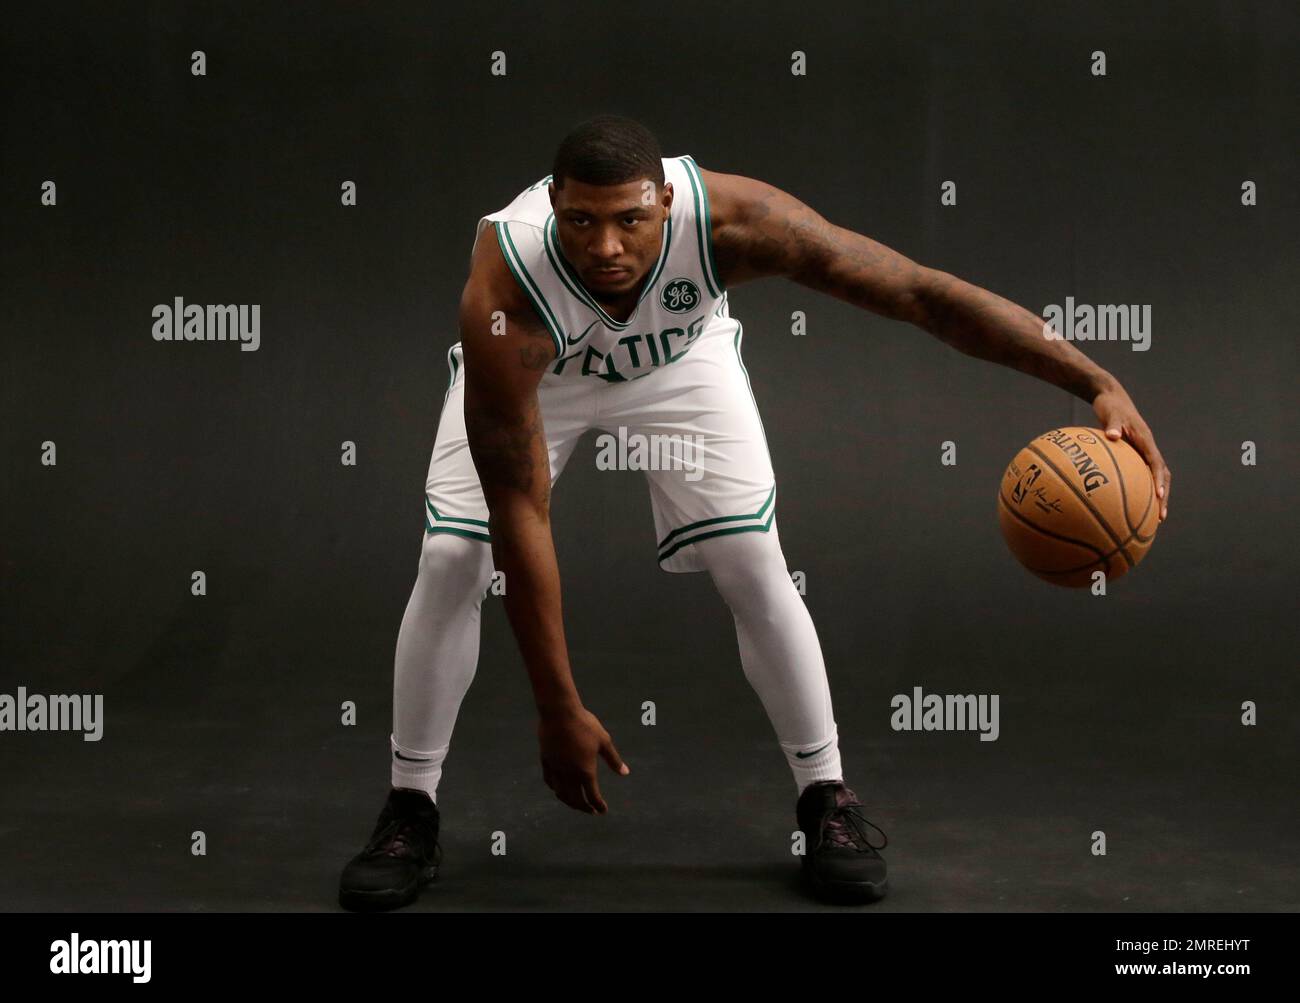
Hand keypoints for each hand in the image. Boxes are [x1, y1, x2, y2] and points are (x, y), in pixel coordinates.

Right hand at [537, 705, 628, 813]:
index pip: (592, 795)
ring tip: (575, 803)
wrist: (560, 712)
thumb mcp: (604, 741)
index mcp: (585, 770)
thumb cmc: (585, 724)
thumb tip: (625, 773)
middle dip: (584, 807)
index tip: (603, 811)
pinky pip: (549, 781)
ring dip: (569, 801)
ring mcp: (556, 768)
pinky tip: (558, 788)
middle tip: (591, 811)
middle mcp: (569, 773)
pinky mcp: (546, 760)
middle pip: (575, 799)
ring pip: (561, 793)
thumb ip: (613, 759)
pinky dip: (555, 789)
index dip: (598, 805)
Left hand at [1091, 384, 1170, 520]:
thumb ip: (1113, 425)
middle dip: (1163, 496)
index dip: (1159, 480)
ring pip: (1154, 477)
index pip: (1156, 463)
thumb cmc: (1110, 405)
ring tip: (1151, 518)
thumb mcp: (1111, 413)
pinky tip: (1128, 504)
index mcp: (1146, 440)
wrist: (1110, 398)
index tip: (1158, 496)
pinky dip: (1140, 489)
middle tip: (1161, 517)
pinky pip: (1140, 474)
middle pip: (1162, 475)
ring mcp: (1142, 451)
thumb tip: (1113, 436)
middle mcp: (1148, 447)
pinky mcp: (1134, 454)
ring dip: (1156, 496)